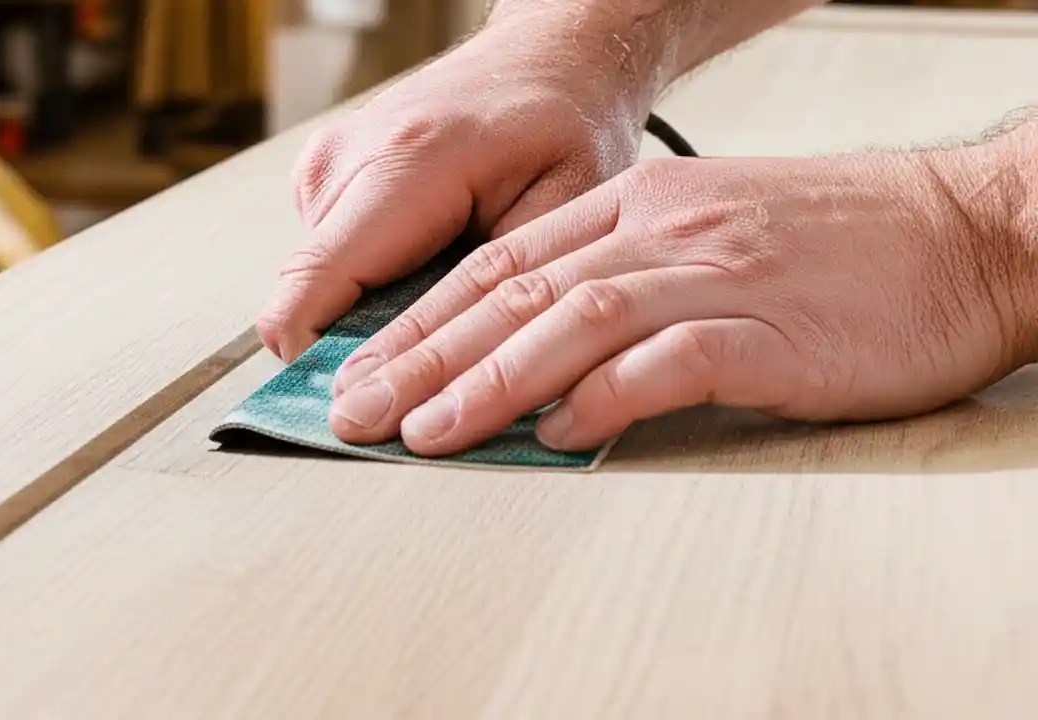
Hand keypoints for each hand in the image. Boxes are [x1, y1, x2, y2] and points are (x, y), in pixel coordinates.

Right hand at [256, 13, 652, 361]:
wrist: (547, 60)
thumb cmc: (563, 123)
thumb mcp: (566, 209)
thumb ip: (502, 290)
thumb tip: (454, 373)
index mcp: (408, 164)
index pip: (316, 282)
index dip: (319, 362)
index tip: (351, 414)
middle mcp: (350, 158)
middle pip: (305, 294)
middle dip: (351, 353)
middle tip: (414, 394)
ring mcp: (329, 164)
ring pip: (312, 285)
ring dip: (362, 320)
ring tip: (436, 316)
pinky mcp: (325, 176)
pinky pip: (325, 260)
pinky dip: (366, 288)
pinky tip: (423, 276)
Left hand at [328, 144, 1037, 455]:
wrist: (966, 231)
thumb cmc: (842, 247)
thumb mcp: (712, 236)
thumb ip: (627, 283)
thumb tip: (548, 369)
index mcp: (640, 206)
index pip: (501, 264)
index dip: (422, 320)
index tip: (366, 367)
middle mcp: (661, 230)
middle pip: (512, 294)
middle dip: (422, 357)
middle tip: (358, 410)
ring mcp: (712, 272)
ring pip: (570, 323)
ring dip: (487, 380)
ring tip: (425, 433)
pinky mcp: (766, 326)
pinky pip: (666, 362)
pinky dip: (602, 399)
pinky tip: (557, 434)